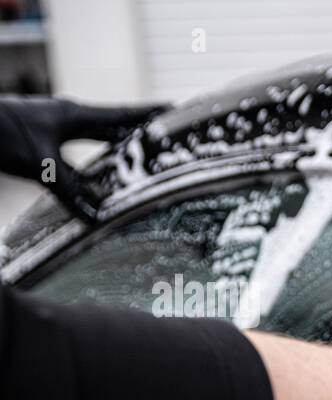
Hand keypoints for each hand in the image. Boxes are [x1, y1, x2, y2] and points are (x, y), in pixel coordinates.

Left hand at [0, 97, 166, 220]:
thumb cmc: (2, 134)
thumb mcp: (40, 165)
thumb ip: (70, 191)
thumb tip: (95, 216)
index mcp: (74, 115)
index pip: (121, 115)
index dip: (149, 115)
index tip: (174, 111)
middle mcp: (67, 117)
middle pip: (112, 125)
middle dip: (137, 132)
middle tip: (163, 138)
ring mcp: (52, 124)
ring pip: (93, 135)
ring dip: (114, 145)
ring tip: (137, 155)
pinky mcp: (39, 136)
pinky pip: (76, 146)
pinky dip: (90, 157)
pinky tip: (95, 169)